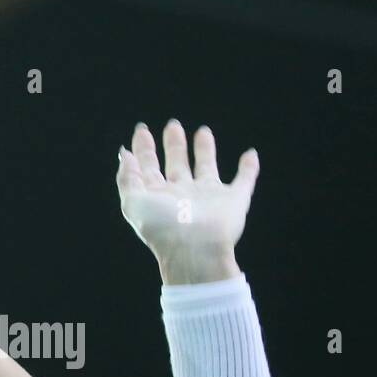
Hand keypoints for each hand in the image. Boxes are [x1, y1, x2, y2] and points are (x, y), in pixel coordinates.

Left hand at [115, 120, 258, 283]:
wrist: (195, 250)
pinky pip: (244, 181)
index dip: (144, 148)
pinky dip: (249, 168)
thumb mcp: (134, 202)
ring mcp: (208, 197)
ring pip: (207, 167)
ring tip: (203, 131)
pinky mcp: (233, 201)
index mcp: (157, 195)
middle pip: (177, 163)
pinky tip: (251, 154)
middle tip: (173, 125)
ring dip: (205, 150)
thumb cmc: (161, 228)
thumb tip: (125, 154)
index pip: (148, 166)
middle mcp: (182, 194)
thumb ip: (128, 177)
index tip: (142, 130)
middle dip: (174, 144)